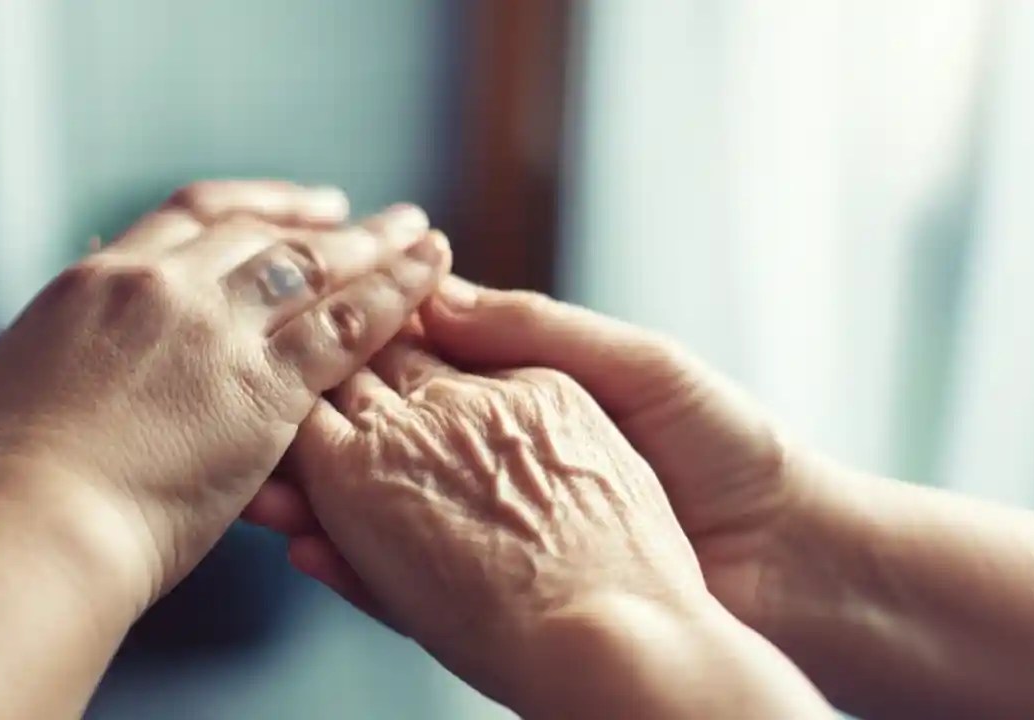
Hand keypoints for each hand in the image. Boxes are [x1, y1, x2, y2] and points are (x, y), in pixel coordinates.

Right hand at [0, 181, 451, 611]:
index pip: (194, 216)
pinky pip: (348, 323)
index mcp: (102, 281)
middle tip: (363, 217)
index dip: (251, 206)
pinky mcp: (267, 387)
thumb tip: (0, 353)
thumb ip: (12, 359)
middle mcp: (166, 286)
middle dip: (320, 219)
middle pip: (264, 231)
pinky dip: (397, 293)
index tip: (287, 210)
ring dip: (376, 245)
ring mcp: (220, 331)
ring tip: (419, 234)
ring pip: (316, 264)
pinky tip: (430, 276)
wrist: (35, 528)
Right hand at [247, 277, 804, 634]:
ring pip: (383, 518)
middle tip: (247, 443)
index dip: (353, 364)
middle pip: (380, 448)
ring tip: (266, 507)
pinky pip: (417, 582)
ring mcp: (493, 527)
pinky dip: (363, 574)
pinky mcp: (505, 590)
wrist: (786, 557)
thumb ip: (539, 329)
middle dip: (311, 446)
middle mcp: (494, 458)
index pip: (414, 370)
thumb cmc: (724, 447)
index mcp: (521, 393)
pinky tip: (320, 558)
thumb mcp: (637, 364)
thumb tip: (437, 291)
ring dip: (318, 512)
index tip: (295, 354)